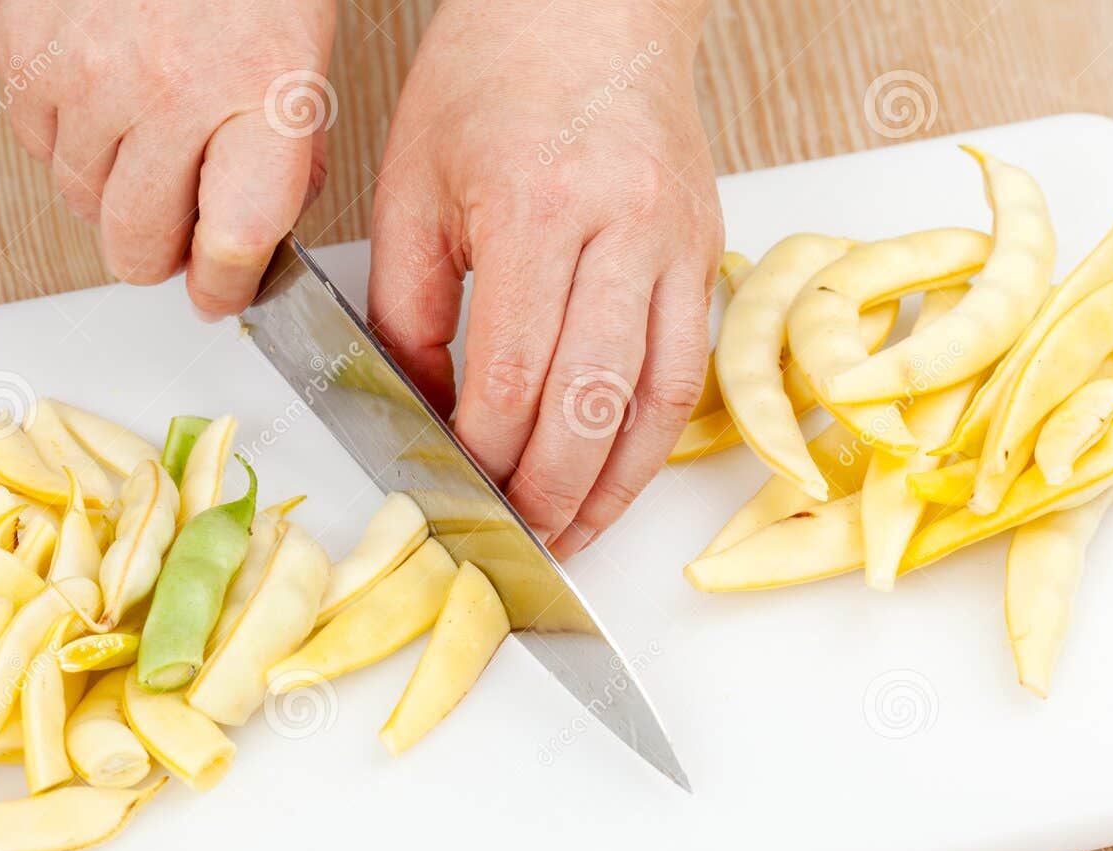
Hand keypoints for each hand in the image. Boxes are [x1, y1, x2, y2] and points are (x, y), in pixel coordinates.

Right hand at [0, 0, 335, 312]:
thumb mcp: (303, 66)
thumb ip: (282, 162)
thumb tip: (246, 247)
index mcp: (258, 97)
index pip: (230, 246)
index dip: (223, 287)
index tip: (220, 292)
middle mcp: (167, 90)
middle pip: (135, 246)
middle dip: (158, 247)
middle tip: (177, 215)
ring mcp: (85, 69)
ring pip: (76, 199)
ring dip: (109, 184)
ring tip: (143, 126)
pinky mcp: (24, 45)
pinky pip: (33, 137)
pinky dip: (63, 128)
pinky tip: (101, 85)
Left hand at [367, 0, 721, 557]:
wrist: (589, 5)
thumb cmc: (490, 78)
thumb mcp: (412, 186)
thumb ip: (408, 309)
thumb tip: (426, 409)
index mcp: (533, 207)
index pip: (514, 370)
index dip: (485, 448)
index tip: (457, 483)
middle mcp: (620, 228)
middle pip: (591, 399)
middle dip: (549, 488)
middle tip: (517, 536)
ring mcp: (675, 242)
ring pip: (655, 398)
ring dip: (613, 485)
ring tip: (574, 534)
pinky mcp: (704, 250)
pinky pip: (689, 368)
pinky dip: (652, 438)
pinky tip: (619, 475)